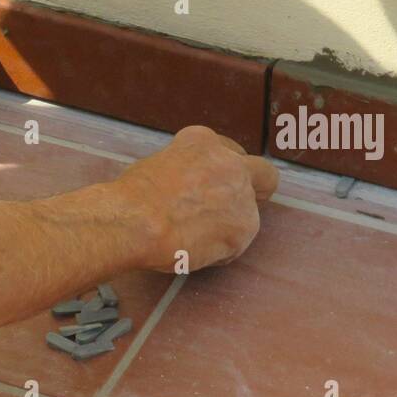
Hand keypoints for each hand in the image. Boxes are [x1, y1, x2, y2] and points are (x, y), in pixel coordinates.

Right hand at [117, 126, 278, 271]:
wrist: (135, 221)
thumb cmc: (132, 196)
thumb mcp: (156, 166)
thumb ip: (182, 172)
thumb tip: (183, 190)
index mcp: (204, 143)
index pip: (227, 151)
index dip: (220, 171)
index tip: (213, 184)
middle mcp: (231, 165)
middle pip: (263, 175)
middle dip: (258, 189)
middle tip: (235, 208)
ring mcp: (242, 198)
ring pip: (247, 216)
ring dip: (226, 227)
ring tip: (192, 240)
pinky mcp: (243, 229)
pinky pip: (234, 245)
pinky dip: (217, 252)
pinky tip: (192, 251)